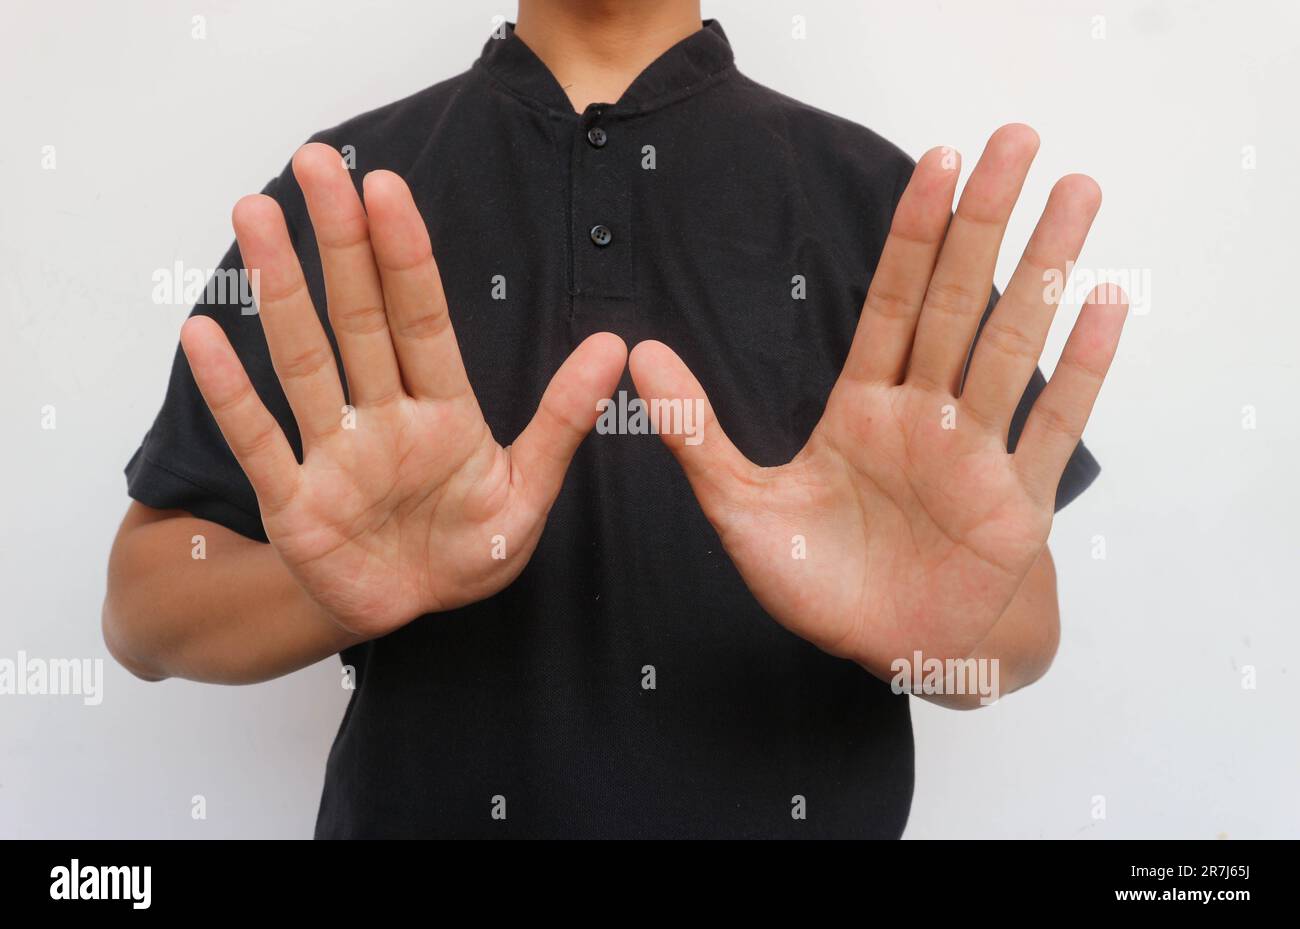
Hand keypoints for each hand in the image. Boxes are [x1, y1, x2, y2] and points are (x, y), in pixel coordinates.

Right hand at [181, 144, 626, 637]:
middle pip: (358, 316)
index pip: (422, 317)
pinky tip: (202, 334)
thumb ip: (564, 418)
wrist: (417, 614)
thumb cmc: (470, 549)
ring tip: (256, 214)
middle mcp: (383, 417)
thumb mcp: (527, 490)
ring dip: (279, 290)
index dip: (406, 255)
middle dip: (341, 242)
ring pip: (304, 360)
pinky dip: (232, 393)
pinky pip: (260, 442)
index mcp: (444, 410)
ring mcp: (334, 455)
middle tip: (319, 161)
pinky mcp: (294, 505)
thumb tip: (614, 344)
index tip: (387, 188)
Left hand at [629, 125, 1126, 675]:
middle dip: (984, 221)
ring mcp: (976, 453)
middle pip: (958, 301)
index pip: (892, 302)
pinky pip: (1052, 427)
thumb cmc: (821, 584)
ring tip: (1076, 192)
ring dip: (1046, 270)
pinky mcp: (1015, 504)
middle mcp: (926, 416)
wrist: (895, 652)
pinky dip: (1080, 370)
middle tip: (1017, 139)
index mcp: (864, 409)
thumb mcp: (741, 508)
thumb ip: (693, 431)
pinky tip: (1107, 304)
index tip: (935, 160)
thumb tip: (637, 354)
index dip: (914, 233)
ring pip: (1012, 344)